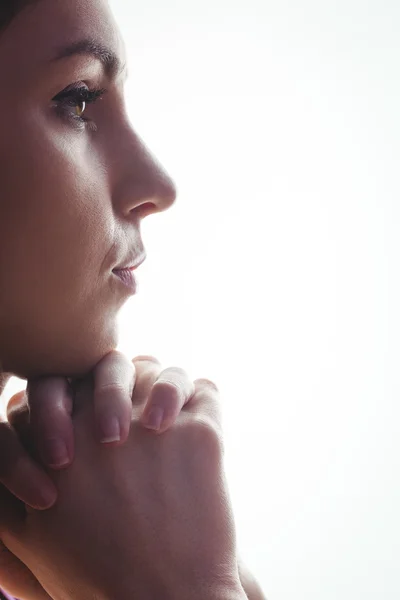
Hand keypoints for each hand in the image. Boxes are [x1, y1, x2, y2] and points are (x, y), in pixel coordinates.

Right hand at [2, 361, 245, 599]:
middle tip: (127, 406)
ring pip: (159, 369)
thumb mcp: (29, 537)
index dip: (73, 394)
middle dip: (114, 380)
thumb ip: (11, 481)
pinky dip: (199, 396)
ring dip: (159, 382)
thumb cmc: (94, 576)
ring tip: (161, 410)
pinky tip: (192, 416)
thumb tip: (14, 433)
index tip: (87, 416)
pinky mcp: (203, 434)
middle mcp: (104, 418)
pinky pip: (205, 389)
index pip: (63, 381)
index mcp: (59, 438)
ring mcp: (155, 421)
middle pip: (111, 366)